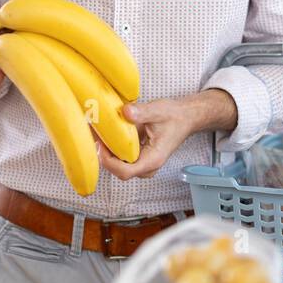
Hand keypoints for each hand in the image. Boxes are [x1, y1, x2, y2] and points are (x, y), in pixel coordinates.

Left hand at [97, 89, 237, 180]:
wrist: (186, 117)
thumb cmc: (175, 116)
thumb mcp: (158, 110)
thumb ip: (141, 112)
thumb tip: (124, 111)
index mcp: (153, 159)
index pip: (126, 172)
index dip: (109, 162)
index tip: (100, 145)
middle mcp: (148, 165)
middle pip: (119, 171)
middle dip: (105, 156)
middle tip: (96, 137)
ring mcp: (144, 163)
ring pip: (119, 166)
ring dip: (108, 152)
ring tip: (99, 134)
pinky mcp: (140, 157)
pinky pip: (123, 158)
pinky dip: (113, 148)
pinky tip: (107, 134)